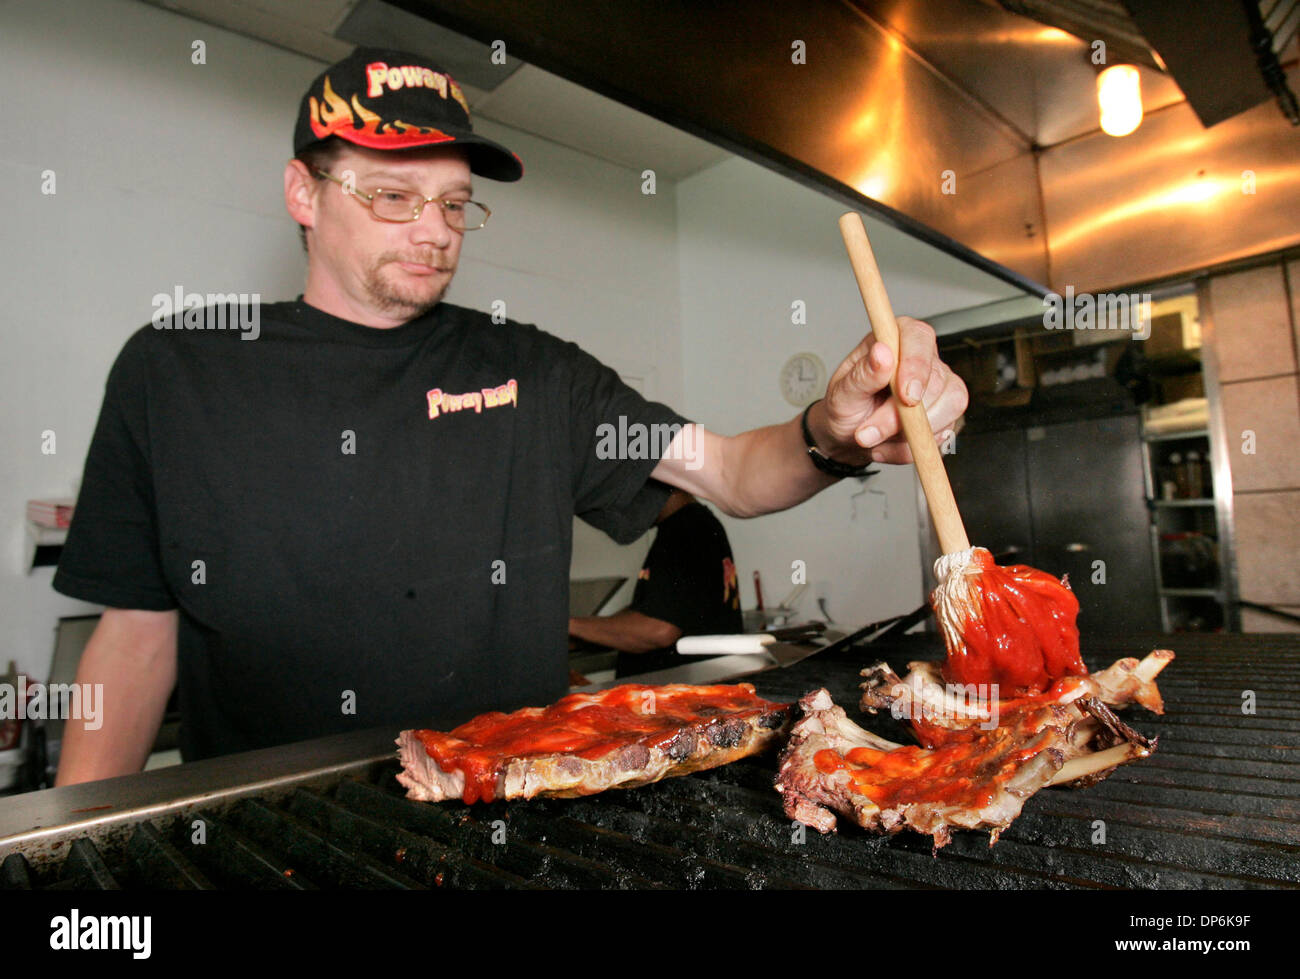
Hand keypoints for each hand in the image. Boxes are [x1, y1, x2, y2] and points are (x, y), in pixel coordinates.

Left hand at [816, 316, 967, 464]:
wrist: (848, 436)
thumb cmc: (845, 406)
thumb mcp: (842, 392)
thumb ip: (862, 374)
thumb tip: (882, 354)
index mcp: (896, 338)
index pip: (919, 338)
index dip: (916, 366)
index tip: (905, 396)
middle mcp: (923, 359)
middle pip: (936, 380)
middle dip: (901, 416)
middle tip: (868, 432)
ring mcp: (940, 387)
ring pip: (948, 407)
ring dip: (907, 435)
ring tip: (873, 438)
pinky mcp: (946, 415)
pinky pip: (941, 435)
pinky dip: (909, 449)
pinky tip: (886, 446)